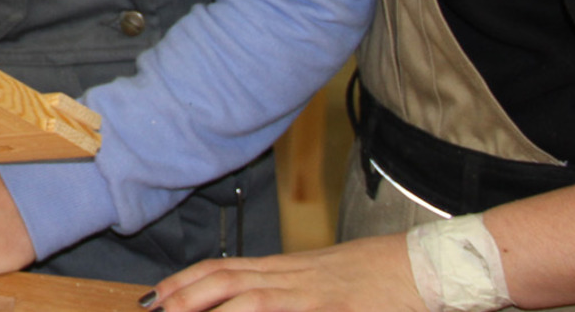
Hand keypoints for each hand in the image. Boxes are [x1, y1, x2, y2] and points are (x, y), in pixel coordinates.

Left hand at [151, 235, 421, 311]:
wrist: (422, 266)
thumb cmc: (373, 277)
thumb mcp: (321, 283)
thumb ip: (286, 291)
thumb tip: (248, 298)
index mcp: (285, 269)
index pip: (223, 269)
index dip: (185, 282)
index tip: (155, 296)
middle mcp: (291, 277)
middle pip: (225, 280)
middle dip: (183, 295)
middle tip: (152, 307)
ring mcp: (312, 295)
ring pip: (250, 299)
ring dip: (211, 309)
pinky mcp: (335, 309)